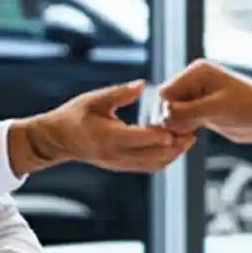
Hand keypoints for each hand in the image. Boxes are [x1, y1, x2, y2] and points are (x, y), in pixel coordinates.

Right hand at [10, 80, 194, 175]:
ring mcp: (118, 164)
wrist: (57, 140)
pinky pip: (146, 167)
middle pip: (153, 156)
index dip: (164, 134)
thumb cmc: (74, 115)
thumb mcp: (94, 99)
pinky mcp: (120, 166)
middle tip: (194, 132)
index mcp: (109, 138)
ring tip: (189, 140)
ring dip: (172, 155)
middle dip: (175, 146)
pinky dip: (162, 159)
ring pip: (152, 165)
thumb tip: (143, 85)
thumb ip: (119, 93)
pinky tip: (174, 147)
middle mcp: (115, 155)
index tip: (183, 124)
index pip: (143, 138)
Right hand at [160, 60, 251, 144]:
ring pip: (172, 116)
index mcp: (197, 72)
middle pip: (166, 104)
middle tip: (186, 136)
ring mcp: (197, 98)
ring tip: (190, 138)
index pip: (165, 93)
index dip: (167, 112)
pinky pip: (182, 123)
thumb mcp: (218, 109)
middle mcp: (194, 82)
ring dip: (176, 129)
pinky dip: (182, 133)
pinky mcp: (202, 113)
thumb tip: (162, 118)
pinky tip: (191, 139)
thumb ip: (188, 112)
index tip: (178, 129)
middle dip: (171, 122)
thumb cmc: (251, 108)